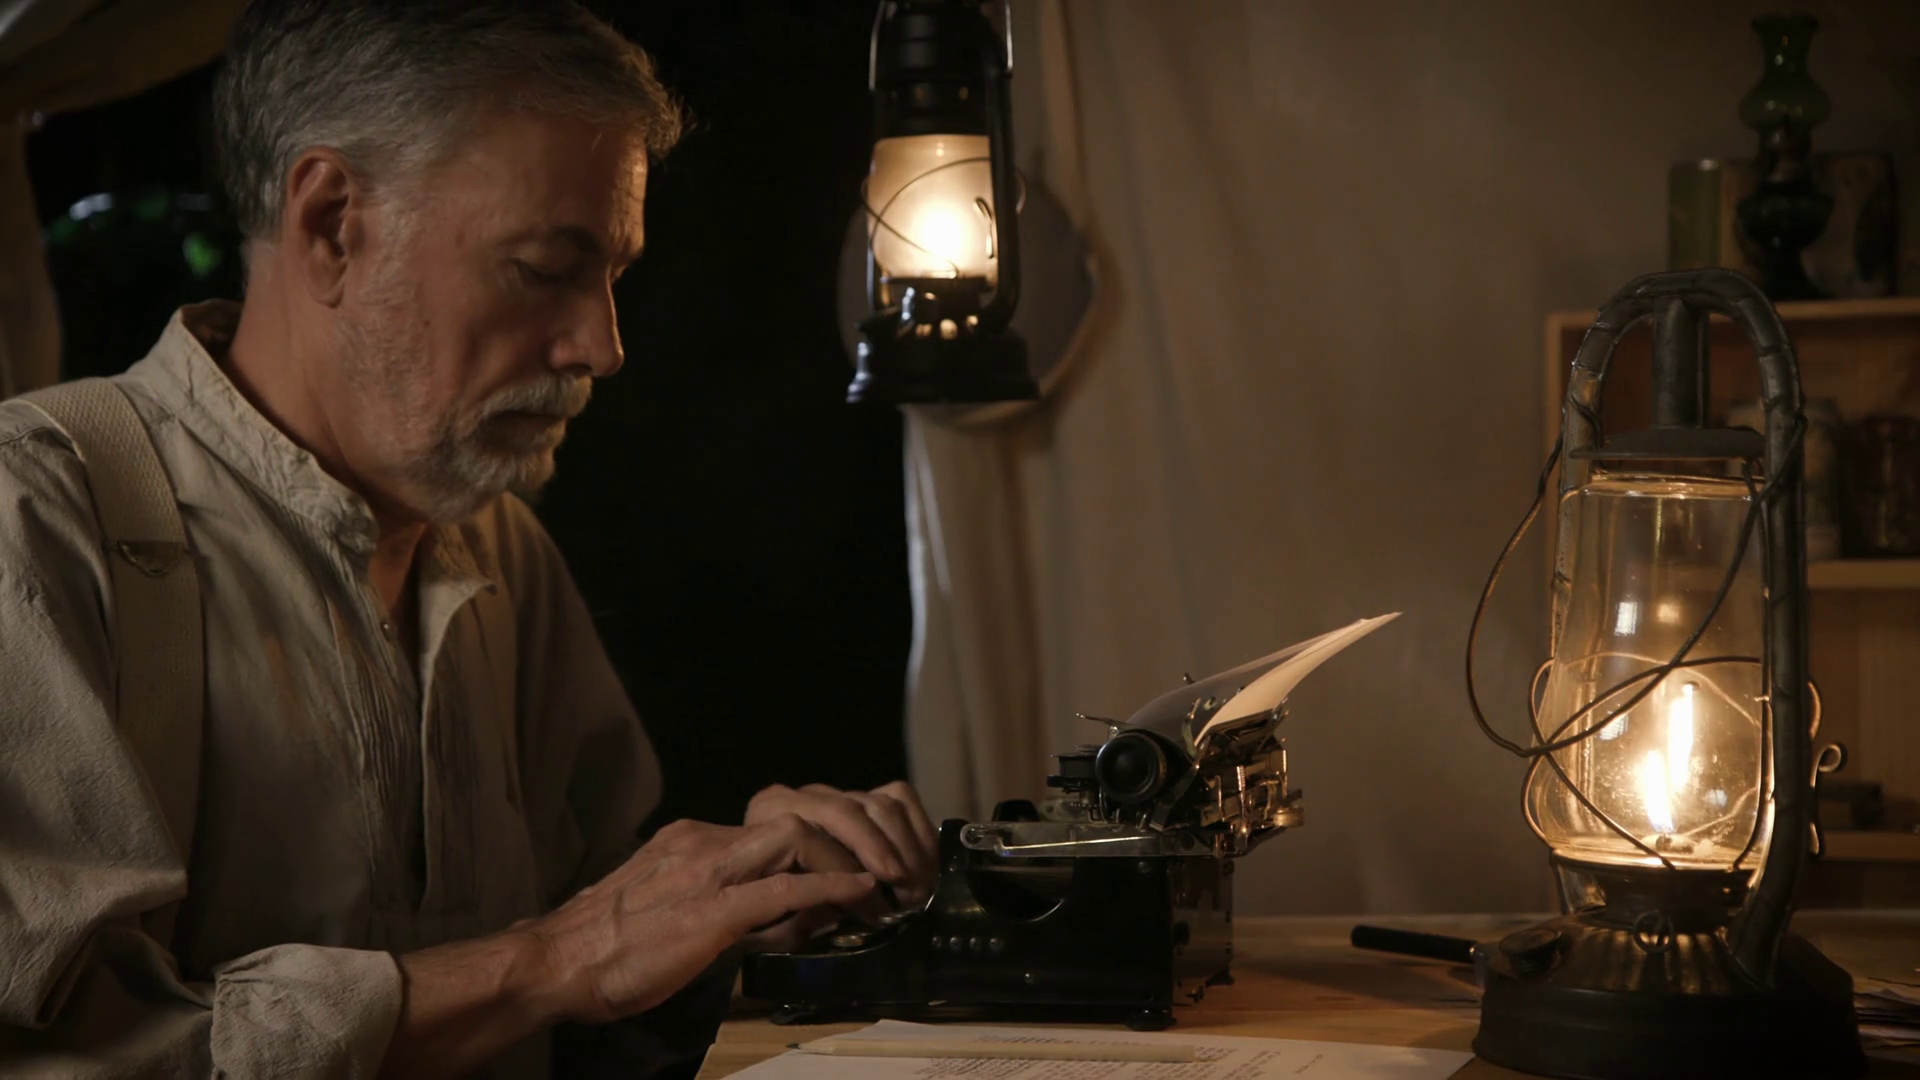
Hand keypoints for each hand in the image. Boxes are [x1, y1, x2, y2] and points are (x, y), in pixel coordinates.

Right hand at [520, 816, 877, 1023]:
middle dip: (846, 838)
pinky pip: (781, 888)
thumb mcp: (672, 911)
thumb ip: (724, 905)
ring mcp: (706, 870)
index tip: (850, 870)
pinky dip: (829, 888)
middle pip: (794, 817)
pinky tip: (857, 894)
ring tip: (877, 887)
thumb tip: (784, 918)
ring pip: (794, 837)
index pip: (772, 827)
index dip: (820, 846)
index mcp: (692, 840)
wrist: (556, 963)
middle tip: (881, 872)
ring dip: (845, 859)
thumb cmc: (605, 948)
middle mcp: (703, 842)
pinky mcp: (710, 910)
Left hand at [745, 780, 938, 913]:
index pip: (808, 835)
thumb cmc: (759, 908)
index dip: (844, 873)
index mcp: (766, 817)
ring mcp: (836, 792)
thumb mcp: (768, 918)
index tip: (875, 908)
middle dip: (882, 854)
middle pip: (848, 811)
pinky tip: (923, 865)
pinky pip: (900, 798)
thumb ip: (802, 912)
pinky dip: (918, 831)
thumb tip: (855, 912)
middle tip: (907, 896)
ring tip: (918, 888)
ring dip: (906, 848)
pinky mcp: (863, 794)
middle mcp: (799, 796)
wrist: (752, 886)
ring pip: (880, 803)